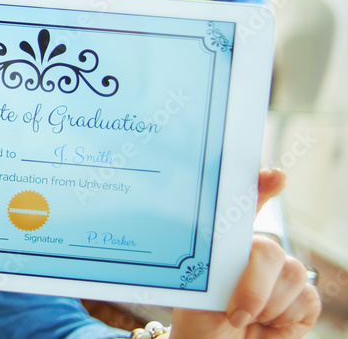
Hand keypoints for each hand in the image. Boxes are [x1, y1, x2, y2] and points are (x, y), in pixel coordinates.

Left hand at [170, 169, 321, 337]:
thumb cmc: (202, 315)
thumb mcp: (196, 284)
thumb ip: (212, 259)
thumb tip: (217, 227)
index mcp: (228, 240)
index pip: (248, 203)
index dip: (262, 184)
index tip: (274, 176)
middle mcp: (259, 251)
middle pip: (268, 249)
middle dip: (253, 285)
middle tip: (236, 313)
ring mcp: (283, 273)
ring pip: (290, 274)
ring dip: (263, 307)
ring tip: (244, 318)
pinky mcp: (304, 298)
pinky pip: (304, 299)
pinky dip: (282, 319)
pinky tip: (266, 325)